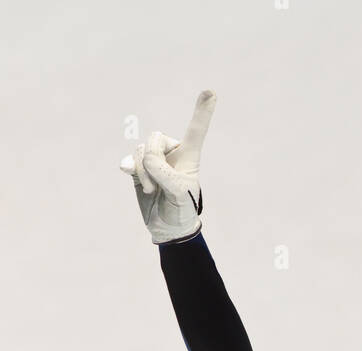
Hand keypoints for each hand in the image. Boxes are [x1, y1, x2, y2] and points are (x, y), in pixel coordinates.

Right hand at [119, 89, 216, 243]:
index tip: (211, 92)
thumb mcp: (179, 194)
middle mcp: (172, 153)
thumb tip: (145, 159)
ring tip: (152, 190)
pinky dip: (132, 168)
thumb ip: (165, 174)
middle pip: (156, 139)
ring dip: (144, 172)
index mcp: (189, 157)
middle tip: (159, 185)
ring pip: (142, 150)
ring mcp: (155, 160)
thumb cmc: (181, 211)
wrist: (167, 228)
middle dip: (153, 160)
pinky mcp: (140, 168)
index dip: (202, 112)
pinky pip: (131, 159)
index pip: (196, 131)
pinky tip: (130, 174)